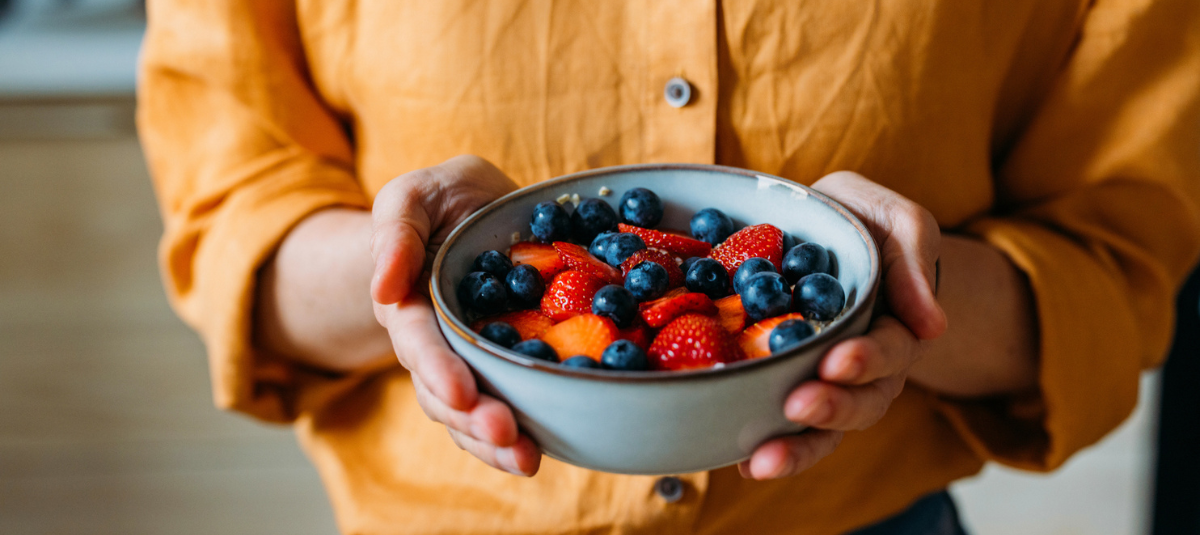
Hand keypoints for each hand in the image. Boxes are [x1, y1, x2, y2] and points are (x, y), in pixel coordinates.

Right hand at [370, 155, 541, 475]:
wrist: (480, 207)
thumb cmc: (441, 198)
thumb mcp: (412, 194)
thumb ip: (396, 231)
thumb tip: (383, 288)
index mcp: (408, 304)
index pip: (418, 343)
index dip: (437, 370)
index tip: (461, 392)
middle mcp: (435, 343)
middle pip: (444, 393)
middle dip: (472, 418)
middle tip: (505, 433)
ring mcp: (470, 360)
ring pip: (472, 413)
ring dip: (496, 442)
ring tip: (527, 459)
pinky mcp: (507, 365)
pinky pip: (510, 404)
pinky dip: (525, 431)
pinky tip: (546, 449)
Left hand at [739, 171, 947, 478]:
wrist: (820, 230)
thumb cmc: (863, 221)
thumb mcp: (897, 220)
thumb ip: (915, 257)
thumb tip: (933, 325)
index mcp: (897, 326)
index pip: (890, 350)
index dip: (867, 360)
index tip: (838, 361)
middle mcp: (866, 367)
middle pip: (861, 403)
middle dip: (832, 408)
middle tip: (798, 406)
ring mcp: (826, 382)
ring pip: (823, 429)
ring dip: (797, 448)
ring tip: (762, 462)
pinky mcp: (787, 386)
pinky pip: (781, 426)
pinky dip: (762, 446)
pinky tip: (737, 463)